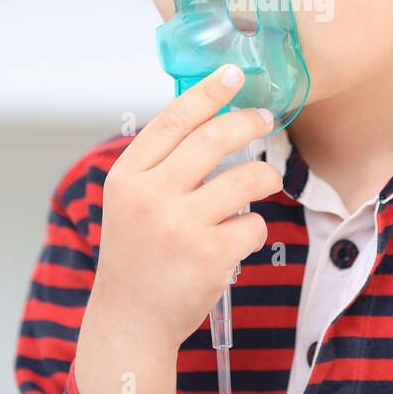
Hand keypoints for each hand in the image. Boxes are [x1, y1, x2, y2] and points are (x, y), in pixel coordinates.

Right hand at [87, 62, 279, 352]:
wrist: (131, 320)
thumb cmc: (137, 254)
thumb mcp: (130, 200)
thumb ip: (161, 163)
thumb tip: (211, 116)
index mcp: (127, 176)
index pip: (173, 120)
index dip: (207, 92)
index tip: (233, 73)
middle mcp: (150, 196)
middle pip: (214, 139)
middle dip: (248, 122)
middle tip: (265, 119)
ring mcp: (181, 226)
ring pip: (246, 179)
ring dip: (265, 177)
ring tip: (265, 182)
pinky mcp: (210, 256)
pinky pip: (253, 225)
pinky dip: (252, 230)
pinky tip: (236, 241)